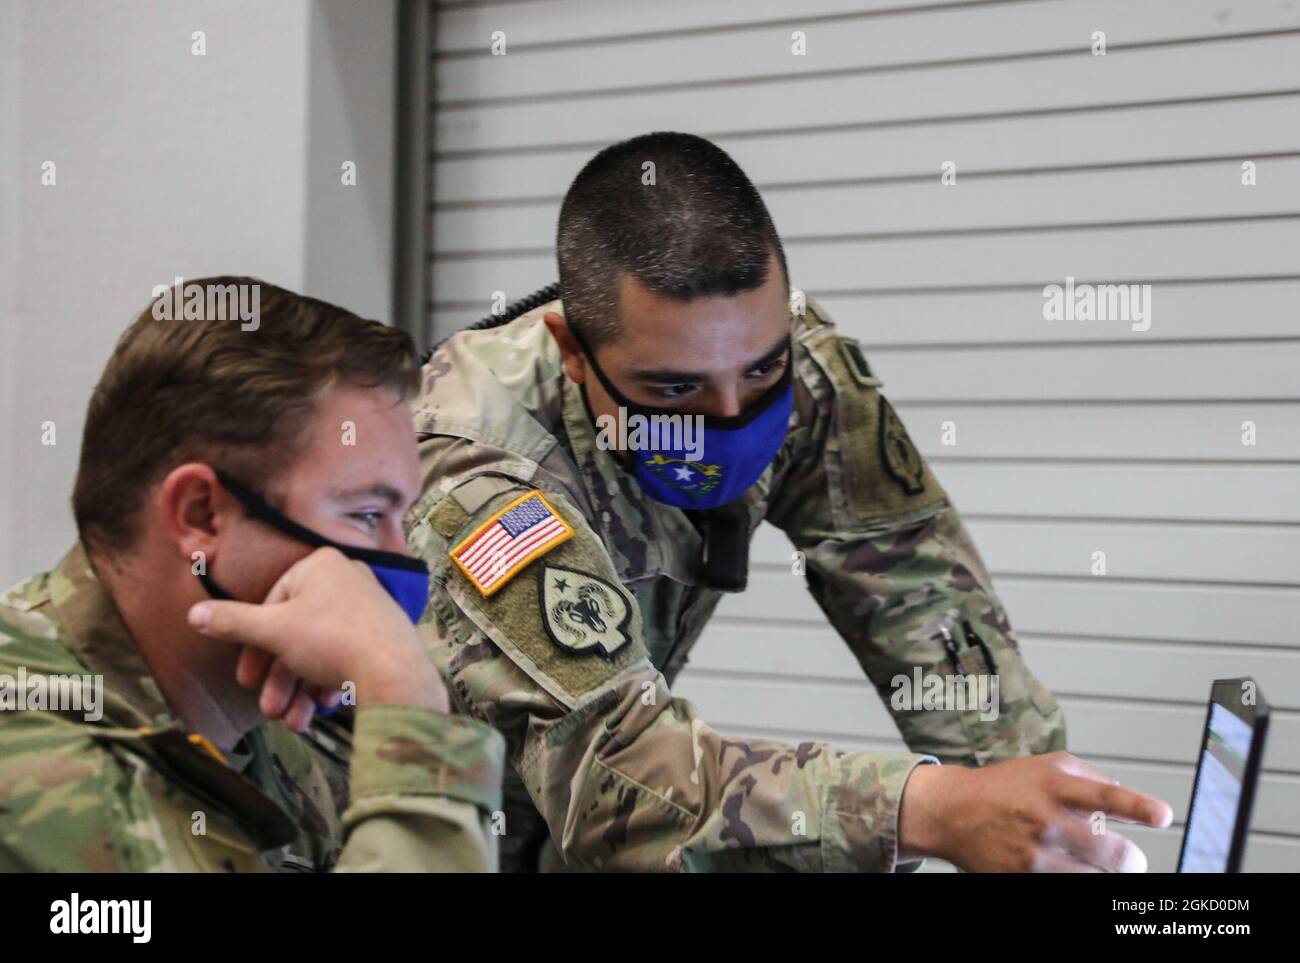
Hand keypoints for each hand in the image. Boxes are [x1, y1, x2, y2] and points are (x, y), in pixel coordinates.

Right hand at [187, 547, 447, 723]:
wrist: (395, 671)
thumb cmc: (332, 640)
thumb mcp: (271, 631)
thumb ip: (232, 622)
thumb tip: (194, 614)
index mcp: (321, 565)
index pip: (273, 603)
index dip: (255, 645)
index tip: (247, 679)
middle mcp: (348, 580)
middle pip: (296, 633)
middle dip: (279, 678)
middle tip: (268, 710)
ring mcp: (369, 608)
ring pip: (319, 652)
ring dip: (299, 690)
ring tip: (294, 721)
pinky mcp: (384, 636)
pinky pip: (345, 657)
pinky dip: (327, 685)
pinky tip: (320, 710)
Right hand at [898, 751, 1172, 871]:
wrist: (951, 812)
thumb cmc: (1001, 787)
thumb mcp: (1043, 766)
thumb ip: (1088, 777)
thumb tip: (1126, 796)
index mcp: (1052, 786)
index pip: (1104, 796)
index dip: (1138, 807)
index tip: (1162, 815)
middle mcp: (1045, 821)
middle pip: (1111, 852)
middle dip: (1131, 859)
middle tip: (1131, 858)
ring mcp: (1033, 855)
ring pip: (1093, 878)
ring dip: (1103, 873)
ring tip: (1097, 863)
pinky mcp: (1021, 879)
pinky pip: (1065, 887)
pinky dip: (1075, 878)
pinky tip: (1067, 867)